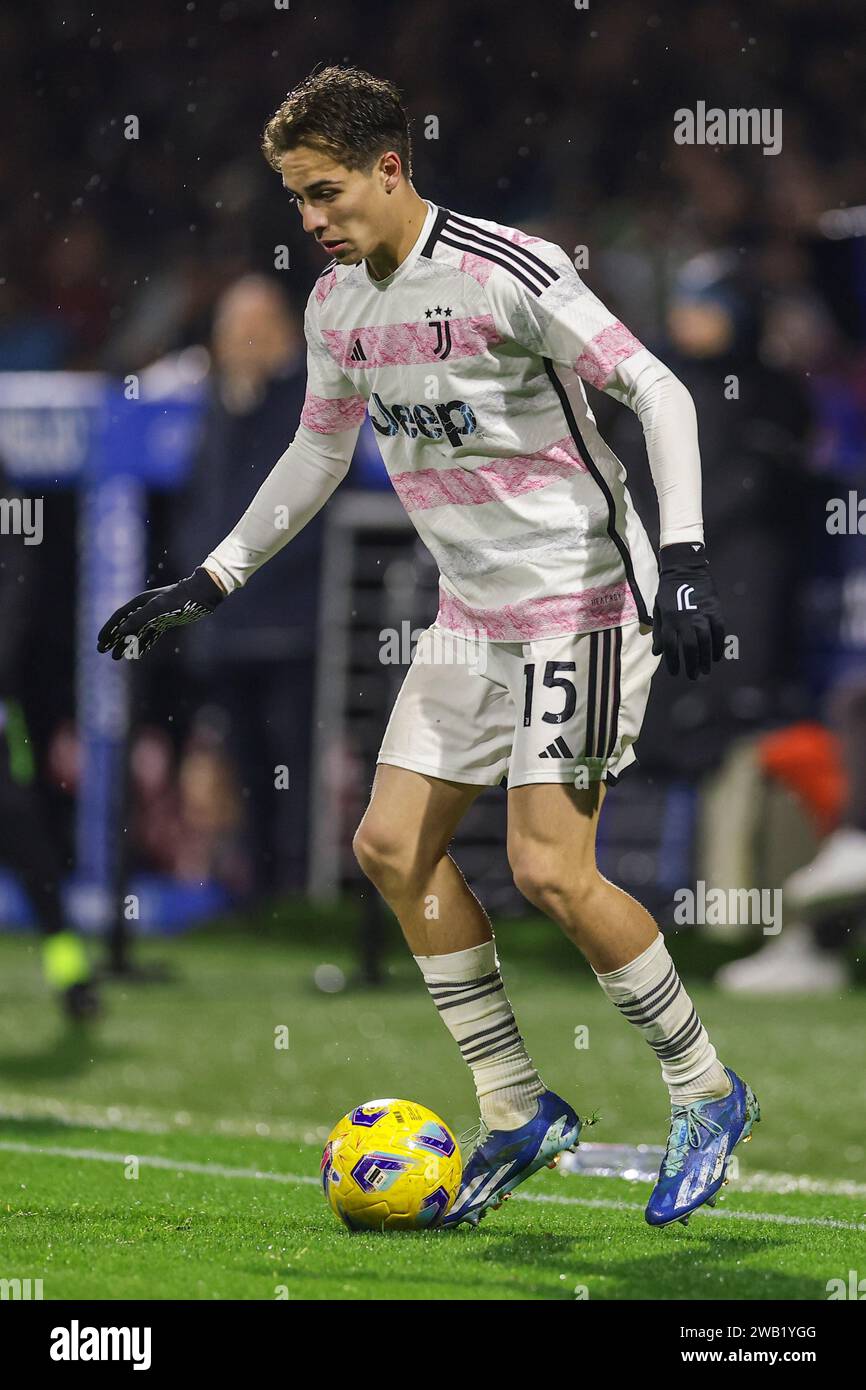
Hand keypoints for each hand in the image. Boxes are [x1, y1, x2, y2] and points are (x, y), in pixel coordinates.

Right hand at [96, 567, 225, 661]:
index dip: (108, 629)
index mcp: (139, 602)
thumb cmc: (178, 599)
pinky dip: (142, 644)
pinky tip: (138, 653)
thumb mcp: (156, 608)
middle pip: (125, 626)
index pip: (119, 617)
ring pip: (136, 632)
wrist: (199, 595)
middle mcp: (145, 608)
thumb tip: (121, 630)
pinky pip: (149, 635)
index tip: (100, 641)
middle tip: (102, 651)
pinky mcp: (165, 622)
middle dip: (113, 639)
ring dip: (125, 644)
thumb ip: (138, 618)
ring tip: (116, 656)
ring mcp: (155, 615)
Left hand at [652, 542, 724, 678]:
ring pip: (705, 643)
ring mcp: (702, 616)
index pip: (672, 648)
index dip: (673, 663)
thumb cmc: (668, 591)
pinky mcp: (715, 611)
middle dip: (691, 665)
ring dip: (705, 659)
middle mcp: (686, 621)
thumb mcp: (658, 610)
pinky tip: (716, 657)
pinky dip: (718, 646)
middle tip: (693, 676)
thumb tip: (657, 653)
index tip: (675, 673)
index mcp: (670, 621)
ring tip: (704, 670)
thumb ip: (659, 632)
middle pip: (690, 649)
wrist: (685, 569)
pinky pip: (718, 633)